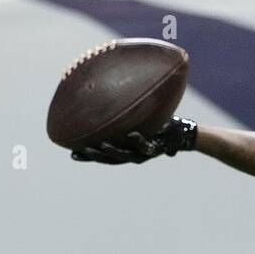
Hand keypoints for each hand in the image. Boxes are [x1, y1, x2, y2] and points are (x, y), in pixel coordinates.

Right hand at [71, 117, 197, 164]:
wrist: (182, 134)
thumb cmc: (157, 124)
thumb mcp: (137, 119)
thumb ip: (123, 113)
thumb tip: (100, 95)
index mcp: (126, 149)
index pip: (104, 154)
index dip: (88, 156)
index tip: (72, 154)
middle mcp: (134, 154)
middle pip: (111, 159)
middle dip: (94, 156)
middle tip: (77, 152)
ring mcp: (145, 152)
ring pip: (126, 155)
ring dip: (113, 151)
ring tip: (100, 146)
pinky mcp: (158, 147)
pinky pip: (148, 145)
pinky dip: (140, 141)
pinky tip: (132, 135)